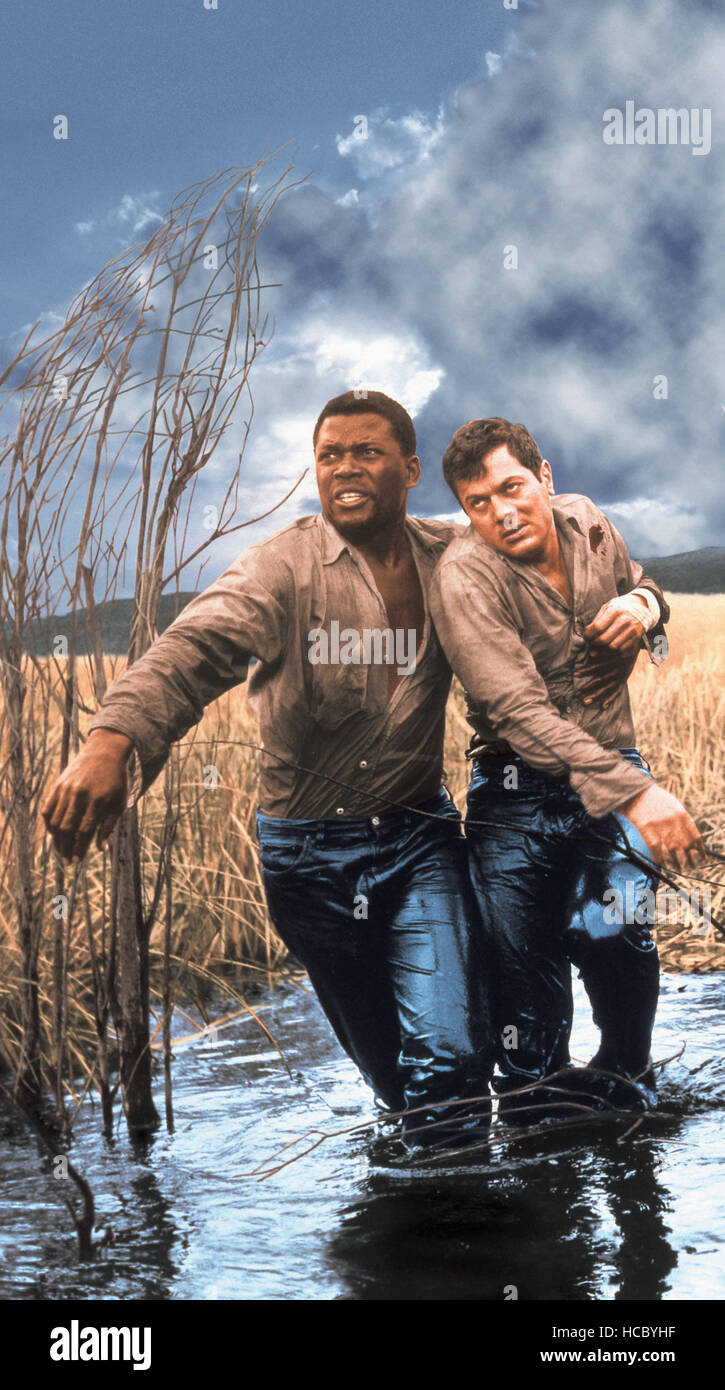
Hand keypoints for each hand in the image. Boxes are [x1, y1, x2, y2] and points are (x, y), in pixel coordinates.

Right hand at [40, 730, 131, 863]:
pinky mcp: (58, 785)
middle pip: (67, 828)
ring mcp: (66, 789)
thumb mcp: (119, 802)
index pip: (84, 831)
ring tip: (61, 850)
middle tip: (68, 860)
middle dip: (66, 848)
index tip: (77, 860)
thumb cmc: (116, 780)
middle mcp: (80, 795)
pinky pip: (48, 809)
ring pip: (55, 821)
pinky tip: (54, 834)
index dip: (79, 848)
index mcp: (98, 800)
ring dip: (56, 839)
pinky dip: (49, 824)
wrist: (104, 751)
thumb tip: (100, 849)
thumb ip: (108, 826)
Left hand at [576, 646, 638, 707]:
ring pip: (607, 688)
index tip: (574, 674)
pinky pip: (617, 691)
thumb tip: (591, 654)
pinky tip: (603, 706)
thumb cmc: (619, 643)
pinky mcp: (623, 680)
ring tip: (585, 702)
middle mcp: (616, 670)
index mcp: (611, 659)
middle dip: (587, 688)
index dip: (586, 671)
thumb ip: (602, 650)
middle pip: (600, 680)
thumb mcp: (611, 644)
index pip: (596, 667)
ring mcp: (620, 677)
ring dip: (596, 696)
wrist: (635, 645)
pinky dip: (611, 699)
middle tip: (577, 695)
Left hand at [583, 594, 649, 655]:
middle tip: (592, 643)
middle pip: (604, 640)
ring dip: (603, 650)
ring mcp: (632, 630)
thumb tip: (587, 636)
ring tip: (600, 647)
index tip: (586, 637)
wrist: (641, 607)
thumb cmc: (620, 608)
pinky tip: (610, 648)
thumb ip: (597, 620)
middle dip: (595, 644)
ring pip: (613, 648)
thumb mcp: (608, 607)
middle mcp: (625, 621)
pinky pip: (622, 651)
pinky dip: (614, 653)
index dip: (588, 635)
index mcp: (615, 611)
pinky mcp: (637, 638)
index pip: (598, 627)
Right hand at [619, 782, 705, 870]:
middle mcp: (673, 821)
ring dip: (677, 861)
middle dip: (690, 857)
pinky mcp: (646, 830)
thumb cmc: (655, 798)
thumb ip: (683, 818)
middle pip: (685, 844)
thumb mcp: (673, 804)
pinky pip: (655, 848)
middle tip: (692, 865)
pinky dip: (659, 858)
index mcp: (681, 814)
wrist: (635, 792)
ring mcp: (660, 826)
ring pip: (672, 849)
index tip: (701, 855)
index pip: (695, 835)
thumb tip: (691, 834)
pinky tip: (661, 863)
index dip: (699, 848)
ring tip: (679, 869)